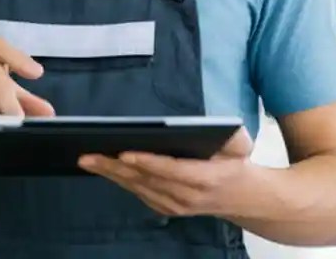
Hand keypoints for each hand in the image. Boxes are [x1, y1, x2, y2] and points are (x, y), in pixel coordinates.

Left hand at [78, 128, 254, 217]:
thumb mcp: (242, 145)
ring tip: (87, 159)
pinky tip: (102, 168)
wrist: (247, 200)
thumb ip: (230, 134)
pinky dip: (119, 180)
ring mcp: (176, 206)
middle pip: (146, 180)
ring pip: (138, 188)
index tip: (124, 152)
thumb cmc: (239, 164)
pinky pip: (139, 193)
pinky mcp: (167, 209)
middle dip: (114, 166)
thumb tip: (206, 125)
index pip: (170, 170)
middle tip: (88, 154)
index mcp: (205, 179)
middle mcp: (188, 197)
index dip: (146, 161)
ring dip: (110, 174)